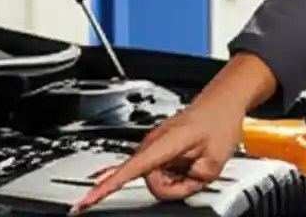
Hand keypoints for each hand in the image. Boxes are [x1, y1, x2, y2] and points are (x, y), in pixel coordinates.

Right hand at [70, 53, 276, 212]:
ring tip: (194, 162)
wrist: (220, 105)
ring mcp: (153, 146)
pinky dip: (175, 173)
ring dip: (177, 178)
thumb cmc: (218, 124)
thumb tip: (173, 188)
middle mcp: (152, 143)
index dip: (106, 188)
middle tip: (196, 171)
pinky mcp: (156, 150)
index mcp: (163, 143)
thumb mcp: (214, 163)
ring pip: (156, 180)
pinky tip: (188, 162)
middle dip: (175, 185)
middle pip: (151, 183)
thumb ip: (190, 182)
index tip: (85, 201)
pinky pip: (159, 172)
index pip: (129, 170)